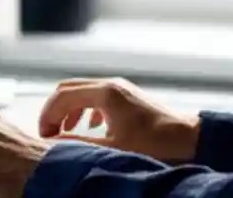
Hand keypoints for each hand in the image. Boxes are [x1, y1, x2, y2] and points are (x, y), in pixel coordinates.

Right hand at [38, 78, 200, 162]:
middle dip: (54, 110)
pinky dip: (84, 109)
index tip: (44, 137)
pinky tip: (88, 128)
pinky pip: (96, 96)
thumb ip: (77, 144)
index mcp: (105, 92)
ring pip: (83, 91)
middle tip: (49, 134)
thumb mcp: (111, 148)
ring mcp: (121, 88)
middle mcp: (111, 84)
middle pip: (69, 88)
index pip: (62, 95)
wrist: (188, 139)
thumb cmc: (153, 144)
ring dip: (69, 110)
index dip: (47, 115)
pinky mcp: (128, 97)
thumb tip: (52, 143)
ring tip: (64, 133)